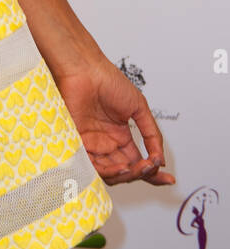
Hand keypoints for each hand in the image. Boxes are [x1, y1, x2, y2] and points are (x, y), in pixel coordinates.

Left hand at [51, 56, 176, 186]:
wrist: (86, 69)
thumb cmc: (108, 81)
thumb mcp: (139, 108)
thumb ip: (151, 134)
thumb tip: (161, 159)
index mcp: (119, 135)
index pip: (137, 162)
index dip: (153, 173)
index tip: (168, 178)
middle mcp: (106, 142)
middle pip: (126, 171)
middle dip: (141, 174)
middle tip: (151, 167)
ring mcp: (92, 143)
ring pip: (111, 173)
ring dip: (127, 175)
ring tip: (136, 167)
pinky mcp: (79, 142)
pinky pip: (92, 166)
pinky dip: (109, 172)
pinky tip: (122, 167)